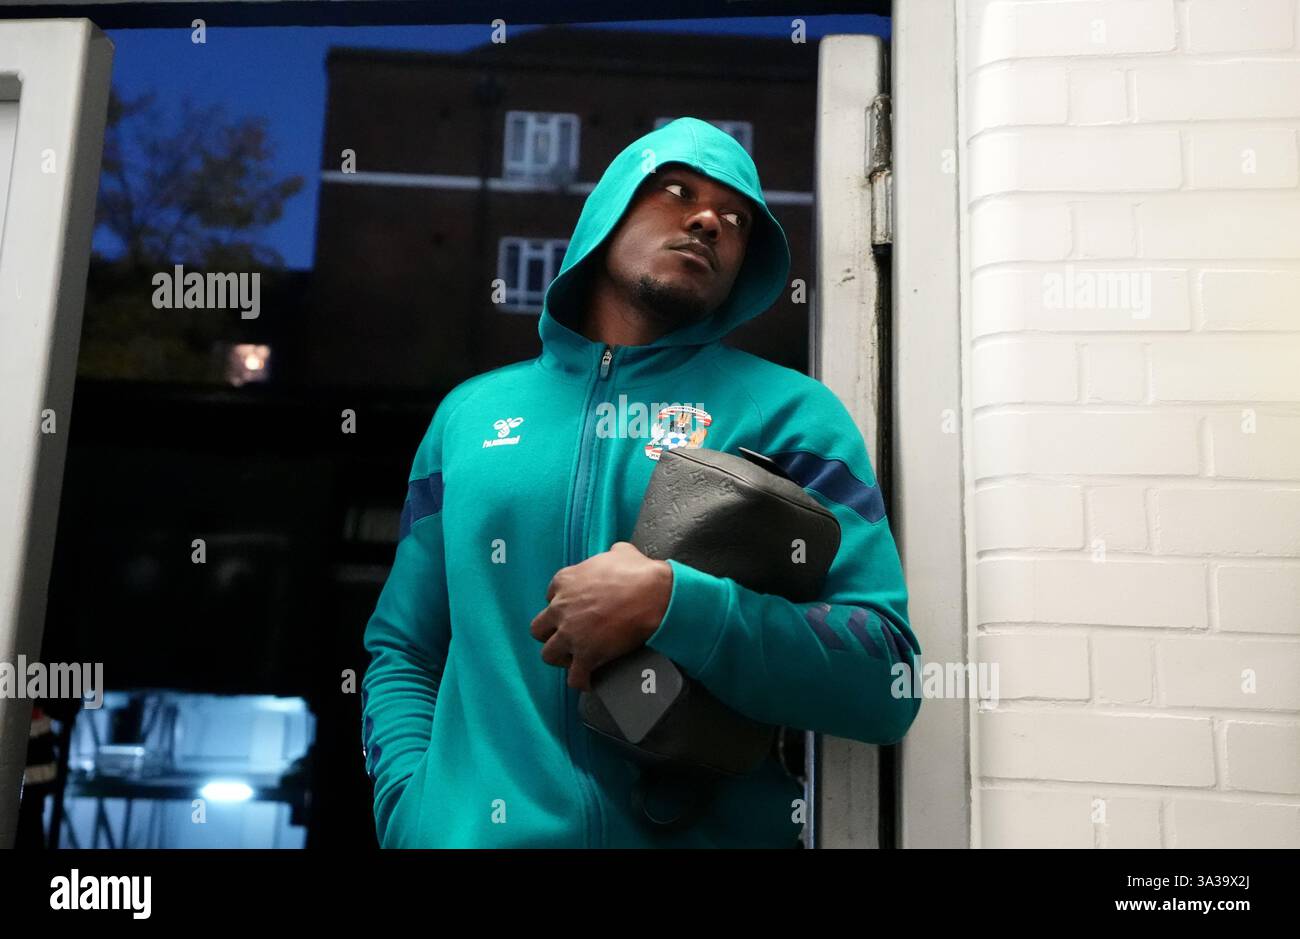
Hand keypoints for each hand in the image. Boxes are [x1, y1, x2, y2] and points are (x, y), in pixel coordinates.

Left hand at [530, 542, 672, 690]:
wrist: (653, 594)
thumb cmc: (638, 572)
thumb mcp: (620, 552)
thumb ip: (609, 555)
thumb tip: (617, 555)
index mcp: (564, 581)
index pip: (549, 597)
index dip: (562, 606)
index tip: (574, 611)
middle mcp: (561, 608)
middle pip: (539, 628)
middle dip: (551, 633)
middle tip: (568, 636)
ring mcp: (571, 633)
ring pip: (549, 654)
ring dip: (561, 658)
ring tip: (576, 659)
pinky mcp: (587, 654)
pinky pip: (575, 677)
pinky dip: (581, 681)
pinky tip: (588, 681)